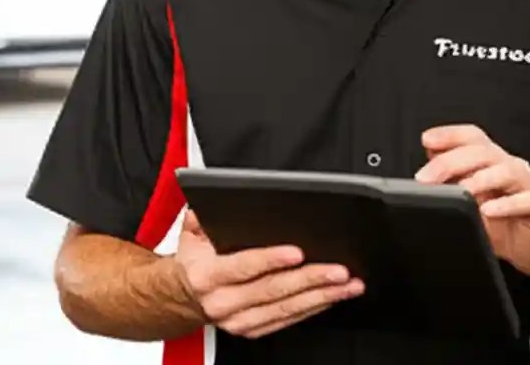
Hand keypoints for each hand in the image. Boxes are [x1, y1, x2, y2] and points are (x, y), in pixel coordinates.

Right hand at [172, 210, 364, 338]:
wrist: (183, 296)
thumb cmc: (195, 261)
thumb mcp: (189, 233)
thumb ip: (201, 216)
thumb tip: (217, 200)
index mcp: (207, 276)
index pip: (242, 267)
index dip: (271, 260)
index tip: (298, 252)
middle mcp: (223, 302)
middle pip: (273, 290)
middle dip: (310, 279)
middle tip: (338, 270)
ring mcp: (240, 320)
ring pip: (286, 309)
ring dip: (321, 297)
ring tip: (347, 285)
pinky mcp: (253, 330)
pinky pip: (288, 320)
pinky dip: (313, 308)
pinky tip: (332, 297)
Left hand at [415, 125, 529, 284]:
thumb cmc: (503, 222)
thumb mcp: (468, 204)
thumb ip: (449, 186)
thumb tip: (424, 177)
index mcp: (490, 161)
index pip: (471, 137)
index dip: (450, 134)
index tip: (427, 139)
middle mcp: (508, 166)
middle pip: (482, 152)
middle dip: (451, 162)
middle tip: (427, 178)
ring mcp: (526, 184)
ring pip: (507, 170)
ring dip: (481, 178)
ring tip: (462, 189)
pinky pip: (527, 201)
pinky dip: (507, 205)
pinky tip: (489, 210)